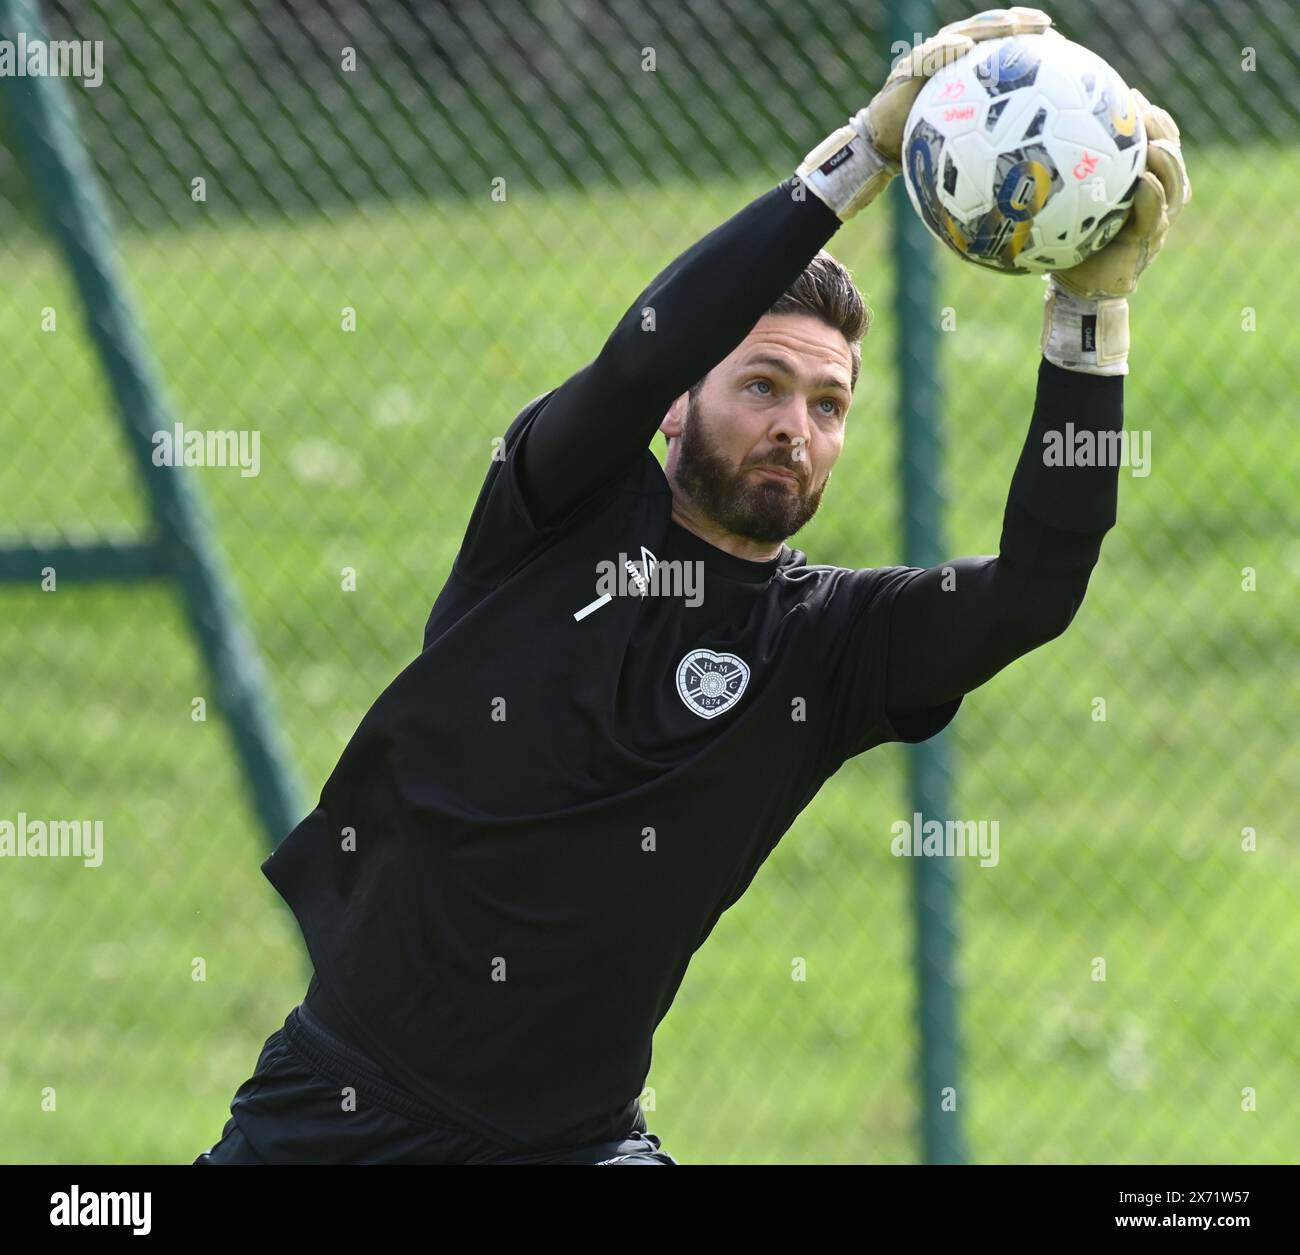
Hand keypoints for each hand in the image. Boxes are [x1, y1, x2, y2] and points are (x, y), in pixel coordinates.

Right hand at [796, 7, 1055, 219]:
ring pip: (959, 34)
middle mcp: (947, 58)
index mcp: (963, 72)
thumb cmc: (922, 150)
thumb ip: (985, 144)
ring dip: (984, 29)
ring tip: (1007, 27)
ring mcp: (926, 60)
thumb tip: (1026, 168)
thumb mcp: (961, 148)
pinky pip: (926, 57)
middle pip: (984, 31)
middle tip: (1041, 26)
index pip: (997, 46)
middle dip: (1012, 24)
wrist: (880, 150)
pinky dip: (945, 51)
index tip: (1053, 36)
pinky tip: (965, 49)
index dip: (1024, 37)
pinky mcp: (905, 70)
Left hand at [1051, 91, 1191, 299]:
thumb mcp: (1070, 203)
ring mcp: (1156, 222)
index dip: (1152, 118)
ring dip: (1166, 160)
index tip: (1131, 95)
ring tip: (1152, 142)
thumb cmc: (1068, 243)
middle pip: (1172, 157)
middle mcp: (1156, 200)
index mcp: (1142, 185)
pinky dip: (1151, 197)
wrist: (1077, 289)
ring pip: (1174, 185)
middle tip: (1143, 110)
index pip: (1157, 143)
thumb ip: (1067, 176)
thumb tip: (1031, 140)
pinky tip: (1142, 181)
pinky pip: (1154, 216)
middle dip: (1162, 130)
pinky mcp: (1145, 244)